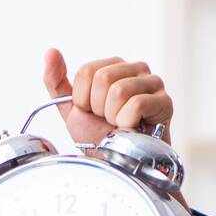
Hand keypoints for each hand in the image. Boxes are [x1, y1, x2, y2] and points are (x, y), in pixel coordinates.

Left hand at [42, 48, 174, 147]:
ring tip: (121, 125)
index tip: (93, 112)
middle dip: (98, 108)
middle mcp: (137, 68)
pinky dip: (128, 123)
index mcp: (114, 66)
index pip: (86, 71)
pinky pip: (136, 105)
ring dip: (113, 117)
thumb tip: (51, 52)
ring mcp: (153, 83)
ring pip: (119, 91)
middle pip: (102, 78)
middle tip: (108, 121)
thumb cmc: (99, 136)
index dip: (83, 99)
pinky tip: (133, 129)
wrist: (117, 163)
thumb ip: (57, 81)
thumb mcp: (71, 109)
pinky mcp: (165, 102)